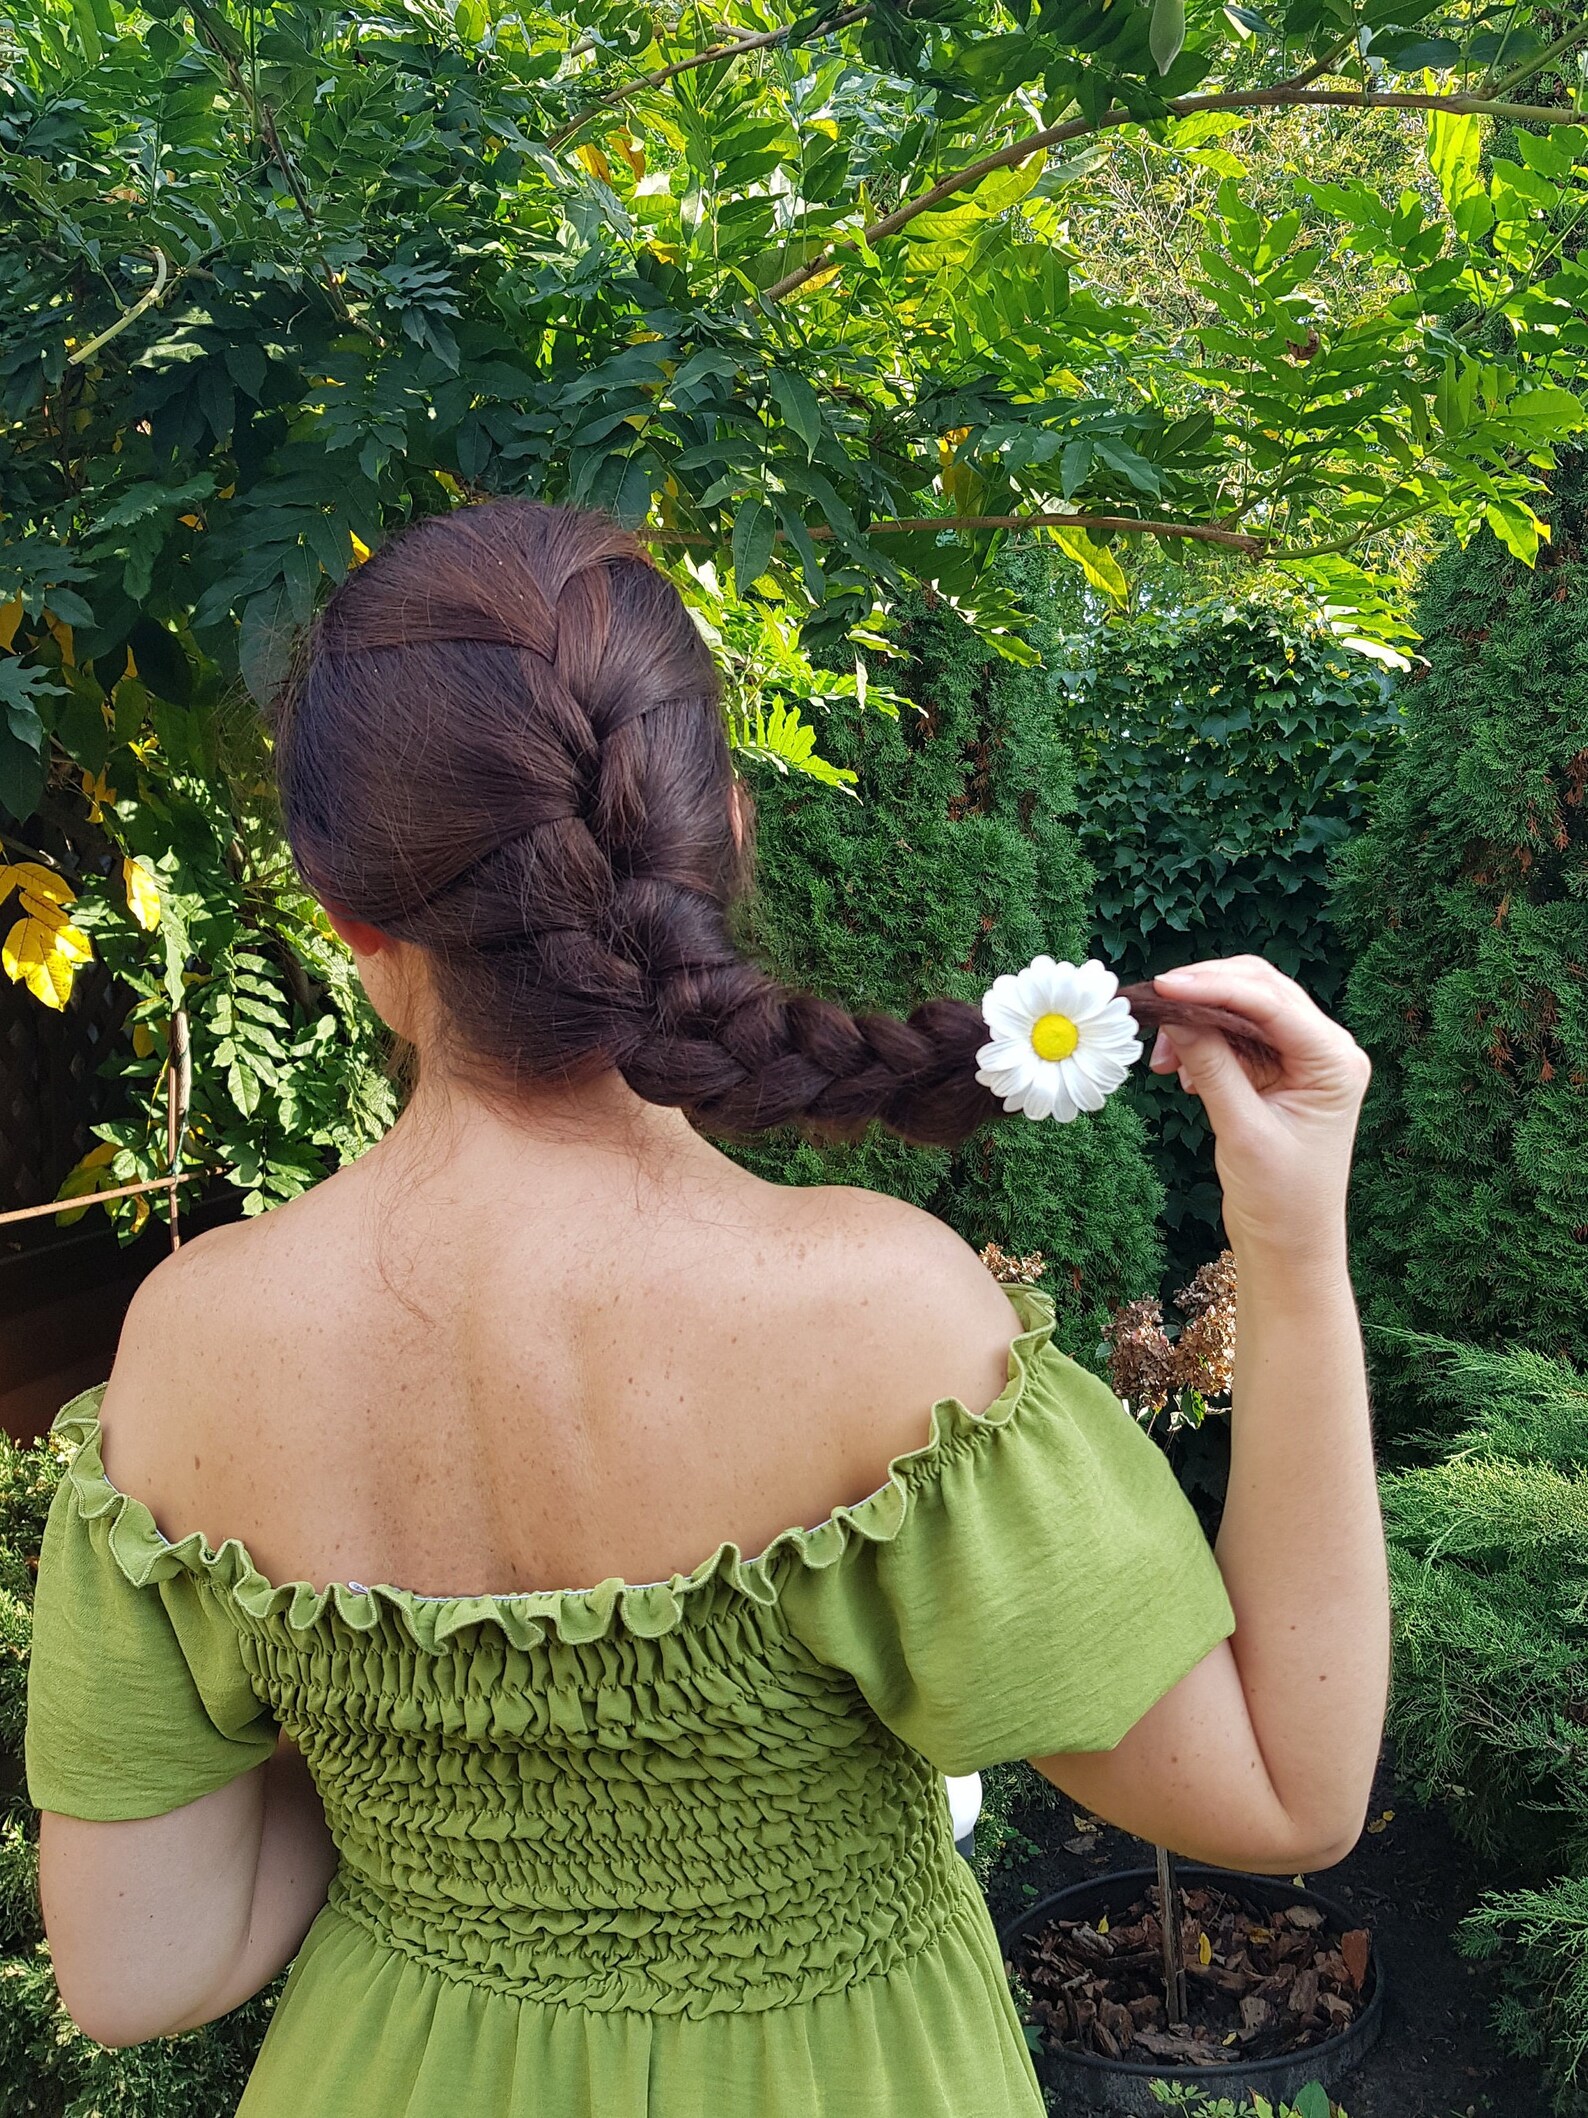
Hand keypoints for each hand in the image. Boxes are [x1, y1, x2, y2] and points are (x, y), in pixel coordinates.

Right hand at [1147, 955, 1370, 1262]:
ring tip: (1162, 1058)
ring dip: (1198, 1020)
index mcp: (1334, 1061)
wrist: (1289, 1246)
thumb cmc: (1280, 1199)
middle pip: (1260, 991)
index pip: (1271, 1004)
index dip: (1214, 987)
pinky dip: (1203, 1043)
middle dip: (1204, 993)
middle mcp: (1325, 1049)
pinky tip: (1181, 1073)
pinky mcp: (1278, 1072)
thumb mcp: (1242, 1129)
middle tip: (1153, 1007)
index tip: (1163, 987)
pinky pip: (1235, 1037)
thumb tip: (1175, 1014)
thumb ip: (1211, 1066)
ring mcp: (1302, 1059)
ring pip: (1243, 1009)